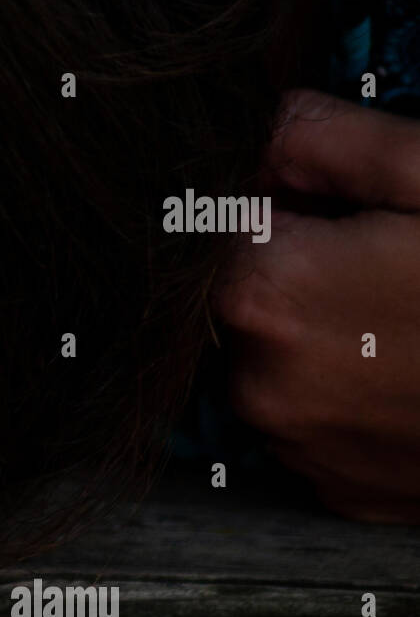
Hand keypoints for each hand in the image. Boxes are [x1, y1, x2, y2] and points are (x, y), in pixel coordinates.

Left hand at [213, 89, 419, 521]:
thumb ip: (330, 142)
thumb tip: (265, 128)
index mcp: (266, 294)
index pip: (217, 223)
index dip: (275, 203)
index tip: (334, 205)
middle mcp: (259, 381)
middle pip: (243, 296)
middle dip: (298, 268)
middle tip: (388, 261)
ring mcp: (296, 446)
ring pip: (276, 359)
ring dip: (321, 332)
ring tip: (409, 320)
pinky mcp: (335, 488)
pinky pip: (315, 418)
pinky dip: (346, 390)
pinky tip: (412, 373)